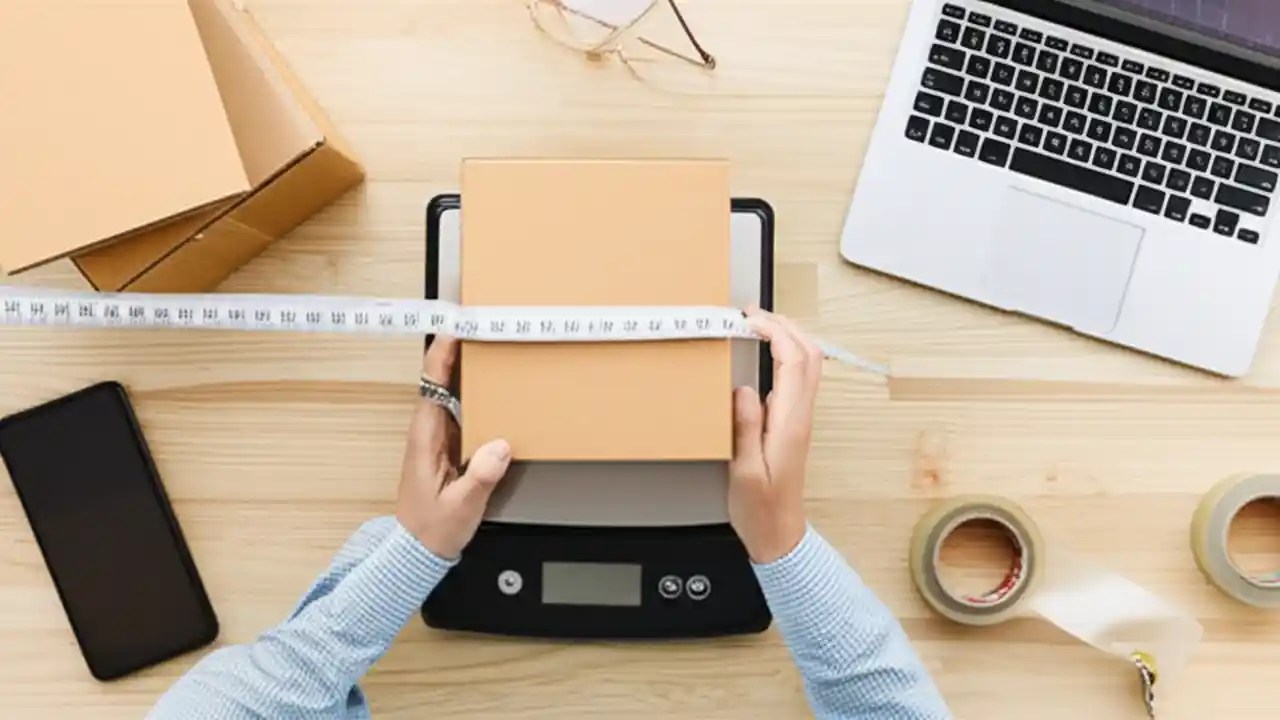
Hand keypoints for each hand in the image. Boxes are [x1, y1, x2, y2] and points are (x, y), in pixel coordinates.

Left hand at [396, 336, 511, 559]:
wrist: (417, 551)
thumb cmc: (432, 529)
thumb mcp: (462, 506)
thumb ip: (481, 476)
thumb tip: (500, 445)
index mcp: (425, 439)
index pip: (431, 386)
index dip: (442, 355)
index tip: (458, 330)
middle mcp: (427, 432)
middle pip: (441, 381)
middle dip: (458, 351)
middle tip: (483, 326)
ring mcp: (436, 439)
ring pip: (450, 393)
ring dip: (466, 369)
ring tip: (491, 346)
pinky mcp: (446, 447)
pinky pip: (460, 411)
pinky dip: (474, 393)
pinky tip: (493, 389)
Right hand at [728, 308, 822, 563]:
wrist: (780, 534)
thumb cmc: (760, 509)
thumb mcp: (743, 470)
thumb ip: (744, 427)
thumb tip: (742, 390)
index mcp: (789, 423)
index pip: (793, 361)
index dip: (775, 332)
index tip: (750, 319)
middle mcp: (800, 417)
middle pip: (809, 355)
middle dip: (785, 325)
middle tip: (754, 313)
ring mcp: (800, 419)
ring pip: (808, 365)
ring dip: (788, 338)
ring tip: (760, 325)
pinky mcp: (794, 425)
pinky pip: (799, 380)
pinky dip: (786, 356)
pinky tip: (766, 355)